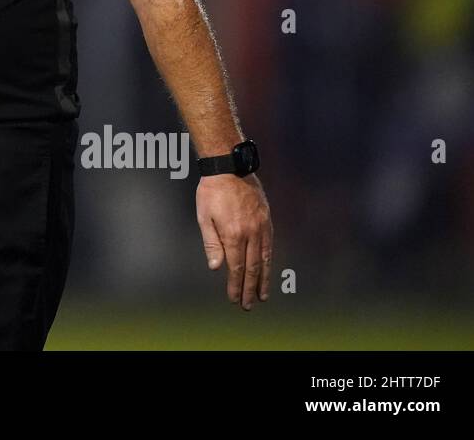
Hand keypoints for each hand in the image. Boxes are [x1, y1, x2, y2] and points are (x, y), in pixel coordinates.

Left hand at [196, 172, 272, 309]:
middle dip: (249, 289)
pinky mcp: (267, 220)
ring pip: (264, 260)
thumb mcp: (204, 216)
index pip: (235, 267)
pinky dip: (269, 262)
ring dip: (262, 280)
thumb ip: (211, 243)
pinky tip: (267, 271)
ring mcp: (261, 227)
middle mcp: (250, 233)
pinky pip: (270, 246)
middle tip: (248, 306)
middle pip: (252, 268)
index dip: (235, 285)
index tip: (234, 299)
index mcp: (233, 234)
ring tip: (261, 296)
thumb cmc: (211, 192)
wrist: (230, 168)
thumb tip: (216, 268)